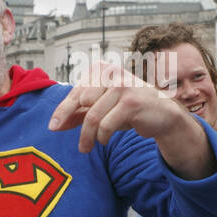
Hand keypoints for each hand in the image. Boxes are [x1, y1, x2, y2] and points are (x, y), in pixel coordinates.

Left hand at [48, 61, 185, 152]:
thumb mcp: (102, 108)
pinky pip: (107, 124)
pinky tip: (103, 141)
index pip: (75, 92)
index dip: (62, 110)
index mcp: (101, 69)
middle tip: (79, 144)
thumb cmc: (129, 109)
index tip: (53, 127)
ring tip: (87, 148)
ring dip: (88, 137)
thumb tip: (55, 125)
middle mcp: (110, 73)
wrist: (163, 114)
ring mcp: (121, 86)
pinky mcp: (131, 102)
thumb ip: (79, 113)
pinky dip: (102, 136)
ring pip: (93, 116)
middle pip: (82, 103)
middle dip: (77, 126)